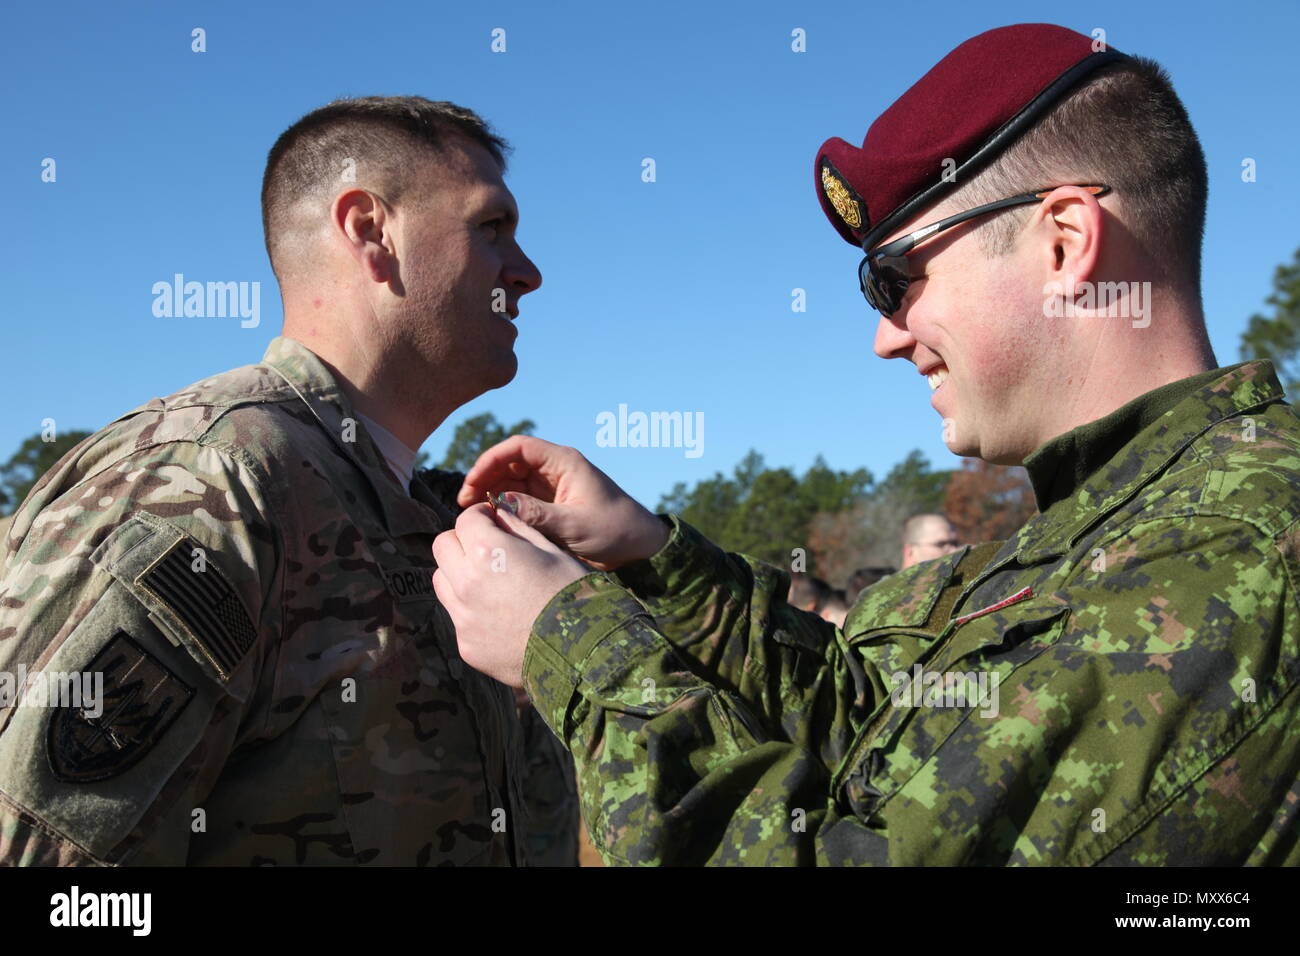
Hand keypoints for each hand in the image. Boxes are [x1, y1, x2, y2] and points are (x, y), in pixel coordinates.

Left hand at [432, 503, 587, 687]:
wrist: (582, 652)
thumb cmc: (573, 594)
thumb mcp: (552, 550)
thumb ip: (518, 528)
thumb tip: (498, 514)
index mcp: (487, 551)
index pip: (466, 520)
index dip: (481, 516)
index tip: (492, 521)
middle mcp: (466, 583)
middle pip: (443, 547)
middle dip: (463, 541)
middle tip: (487, 548)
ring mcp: (463, 618)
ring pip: (443, 581)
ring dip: (460, 574)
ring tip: (491, 582)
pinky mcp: (467, 645)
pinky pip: (459, 617)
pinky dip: (473, 610)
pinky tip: (503, 617)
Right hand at [457, 435, 668, 570]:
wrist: (640, 548)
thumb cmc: (616, 531)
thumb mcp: (575, 525)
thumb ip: (537, 514)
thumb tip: (500, 504)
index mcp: (564, 462)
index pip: (517, 448)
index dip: (490, 461)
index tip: (472, 483)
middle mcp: (555, 470)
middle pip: (508, 463)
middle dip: (485, 479)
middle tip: (466, 504)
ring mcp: (551, 488)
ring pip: (510, 482)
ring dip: (491, 494)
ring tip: (475, 516)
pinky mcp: (550, 506)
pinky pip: (519, 500)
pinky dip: (503, 508)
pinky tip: (492, 523)